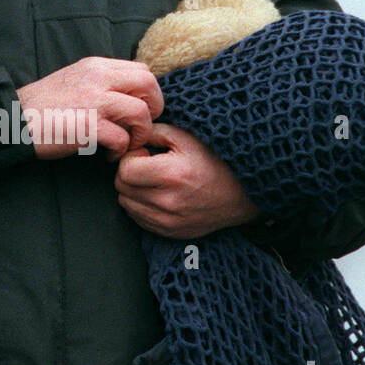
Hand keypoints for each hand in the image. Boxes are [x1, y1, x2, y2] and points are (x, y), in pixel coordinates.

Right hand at [16, 57, 162, 158]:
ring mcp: (94, 101)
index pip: (141, 70)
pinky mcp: (88, 127)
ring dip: (140, 134)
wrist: (12, 120)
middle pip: (148, 84)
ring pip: (141, 113)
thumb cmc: (42, 107)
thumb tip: (128, 96)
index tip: (140, 110)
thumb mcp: (73, 81)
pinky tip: (108, 155)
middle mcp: (98, 78)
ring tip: (126, 145)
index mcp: (95, 66)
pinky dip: (121, 150)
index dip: (148, 92)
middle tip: (141, 127)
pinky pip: (122, 138)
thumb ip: (100, 83)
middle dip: (154, 108)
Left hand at [113, 122, 258, 236]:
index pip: (124, 170)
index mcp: (171, 175)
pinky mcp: (170, 232)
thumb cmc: (216, 161)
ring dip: (134, 191)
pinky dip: (142, 206)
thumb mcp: (187, 137)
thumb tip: (131, 138)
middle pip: (122, 188)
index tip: (144, 153)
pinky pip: (139, 220)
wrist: (242, 194)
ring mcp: (168, 221)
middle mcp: (167, 202)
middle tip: (148, 166)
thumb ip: (154, 133)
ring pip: (127, 205)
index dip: (130, 157)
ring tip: (154, 180)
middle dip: (129, 173)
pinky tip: (159, 195)